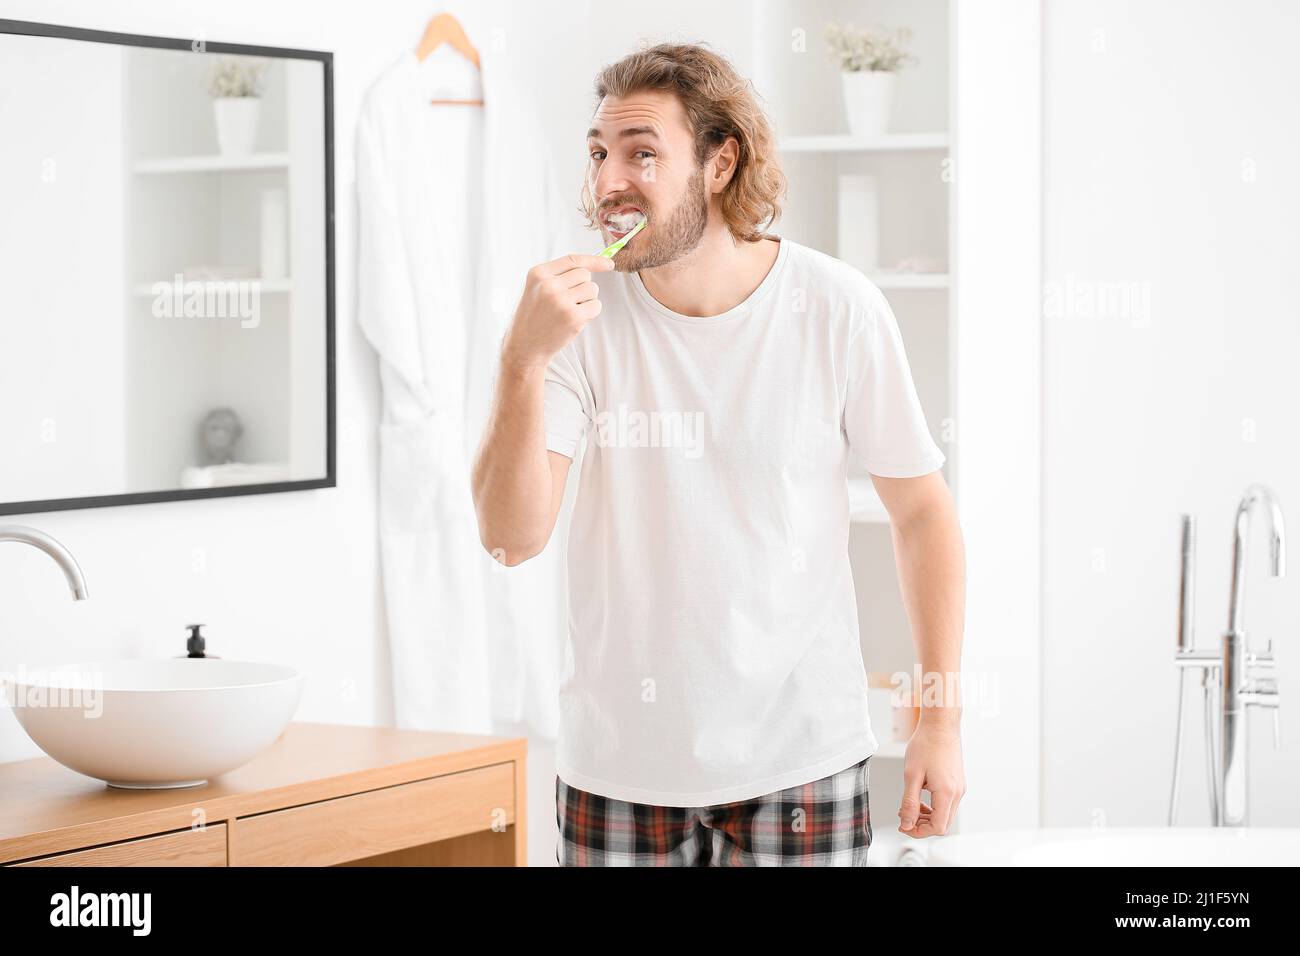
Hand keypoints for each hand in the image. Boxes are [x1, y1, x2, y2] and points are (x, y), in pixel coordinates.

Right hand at [501, 253, 614, 375]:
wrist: (525, 346)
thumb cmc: (533, 317)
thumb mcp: (536, 289)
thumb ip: (558, 275)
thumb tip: (592, 266)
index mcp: (538, 273)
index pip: (572, 260)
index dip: (594, 261)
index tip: (608, 263)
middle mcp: (549, 285)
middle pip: (585, 274)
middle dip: (584, 286)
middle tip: (570, 301)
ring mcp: (561, 301)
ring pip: (592, 289)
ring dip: (587, 300)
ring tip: (569, 310)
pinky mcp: (573, 317)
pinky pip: (596, 306)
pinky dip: (590, 312)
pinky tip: (574, 320)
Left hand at [897, 716, 965, 837]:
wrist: (940, 724)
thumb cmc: (926, 744)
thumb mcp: (911, 775)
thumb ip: (910, 803)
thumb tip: (907, 824)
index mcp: (947, 793)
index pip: (937, 827)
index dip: (919, 831)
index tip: (903, 825)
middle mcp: (957, 792)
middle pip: (943, 823)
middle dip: (922, 825)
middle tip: (904, 816)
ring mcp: (959, 787)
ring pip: (945, 814)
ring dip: (927, 815)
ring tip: (910, 806)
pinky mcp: (957, 782)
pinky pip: (947, 802)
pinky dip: (933, 805)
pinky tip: (920, 795)